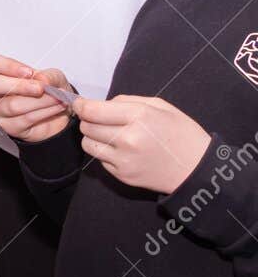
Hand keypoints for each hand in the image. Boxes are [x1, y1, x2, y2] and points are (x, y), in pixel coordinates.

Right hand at [0, 54, 73, 142]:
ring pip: (13, 105)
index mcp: (0, 73)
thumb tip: (41, 79)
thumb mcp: (53, 77)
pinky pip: (26, 118)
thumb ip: (48, 75)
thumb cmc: (49, 90)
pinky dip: (46, 111)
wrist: (59, 114)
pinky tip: (58, 106)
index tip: (29, 72)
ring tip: (58, 97)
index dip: (7, 66)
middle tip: (41, 88)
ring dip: (40, 101)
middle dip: (20, 86)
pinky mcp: (9, 126)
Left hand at [74, 94, 211, 194]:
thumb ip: (128, 101)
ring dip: (93, 137)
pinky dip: (105, 153)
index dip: (82, 106)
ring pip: (88, 144)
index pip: (93, 111)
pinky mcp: (122, 175)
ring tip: (110, 135)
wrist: (197, 169)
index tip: (80, 104)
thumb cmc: (181, 133)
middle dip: (89, 121)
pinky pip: (99, 160)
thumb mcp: (161, 107)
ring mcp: (123, 159)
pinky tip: (122, 151)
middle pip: (87, 127)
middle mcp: (128, 138)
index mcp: (139, 117)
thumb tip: (101, 104)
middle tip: (102, 120)